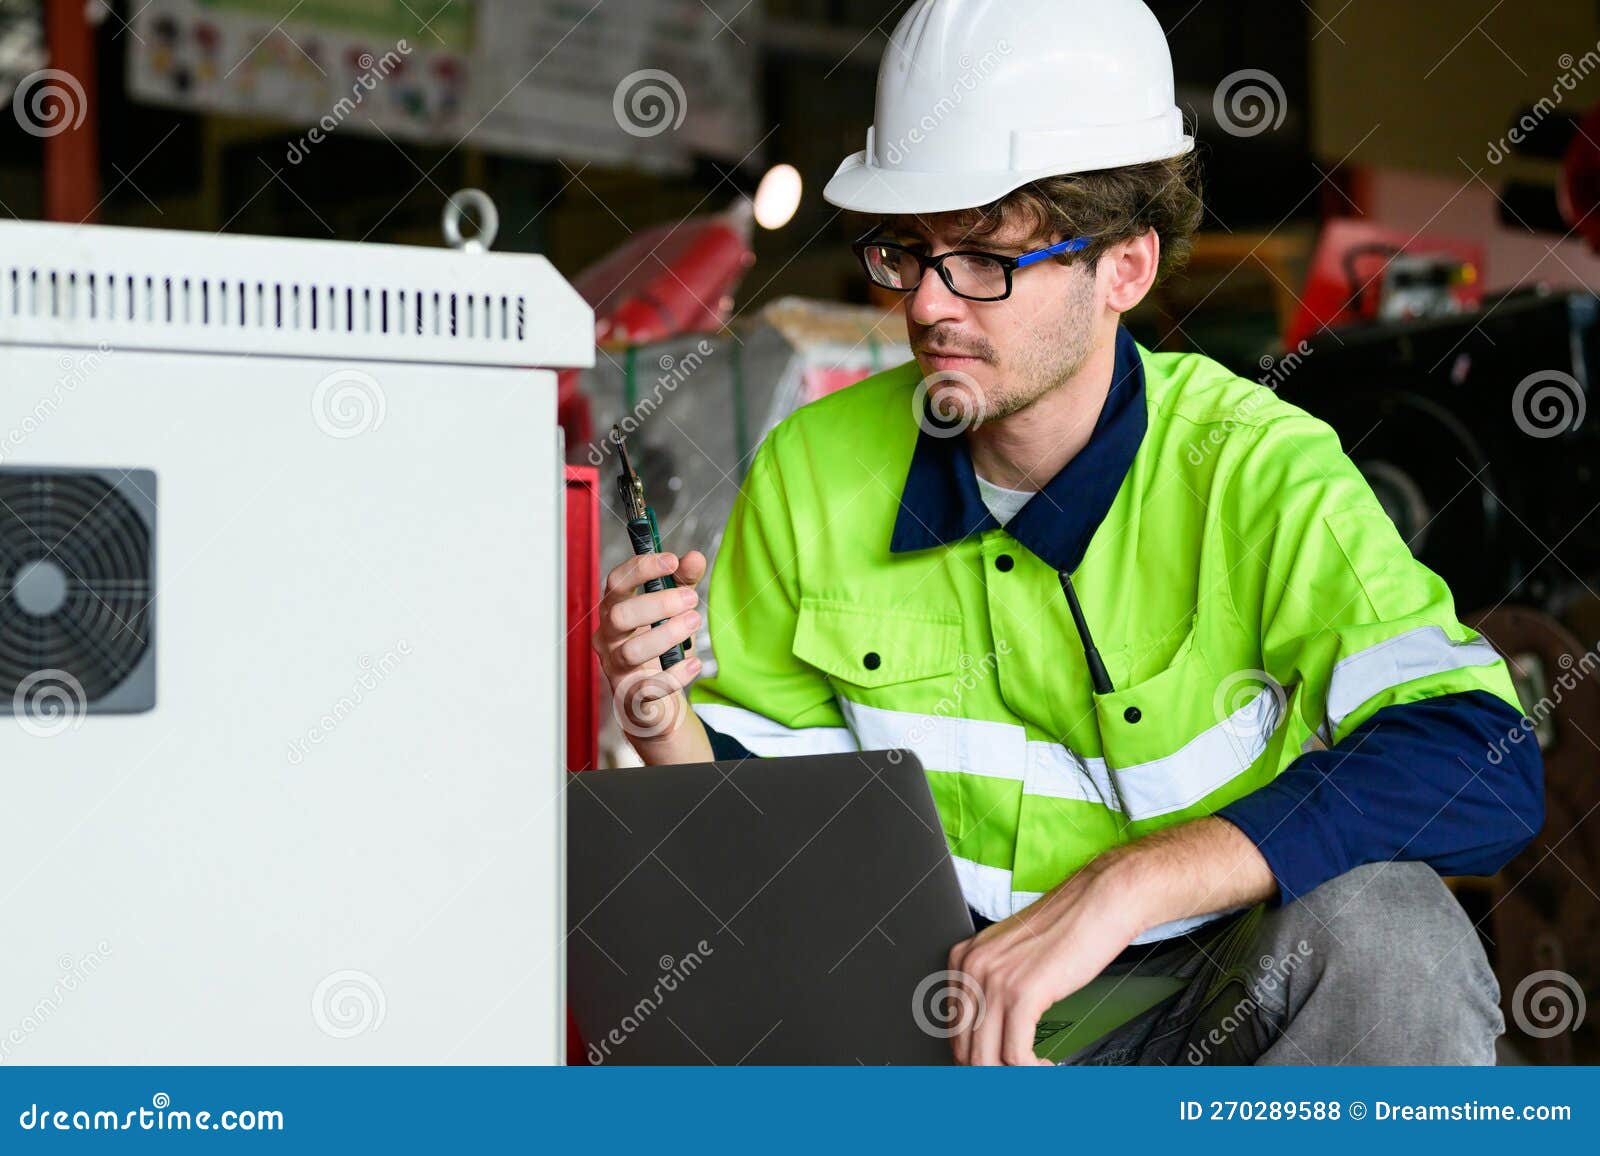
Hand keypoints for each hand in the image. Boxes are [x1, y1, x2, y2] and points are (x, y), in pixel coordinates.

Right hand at [593, 550, 708, 750]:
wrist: (654, 699)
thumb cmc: (660, 647)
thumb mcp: (675, 610)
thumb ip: (683, 582)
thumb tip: (694, 558)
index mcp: (615, 609)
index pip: (616, 582)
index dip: (642, 568)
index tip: (672, 560)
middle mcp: (608, 637)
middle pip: (619, 615)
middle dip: (657, 603)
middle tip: (691, 599)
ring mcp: (616, 667)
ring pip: (633, 651)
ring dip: (667, 635)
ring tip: (693, 623)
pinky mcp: (630, 695)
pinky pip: (648, 686)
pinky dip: (675, 674)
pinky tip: (694, 664)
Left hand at [947, 858, 1140, 1065]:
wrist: (1099, 902)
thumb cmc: (1066, 928)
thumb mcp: (1014, 956)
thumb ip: (994, 989)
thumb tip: (990, 1038)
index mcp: (963, 958)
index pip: (954, 1030)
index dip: (976, 1059)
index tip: (998, 1071)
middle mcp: (971, 968)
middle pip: (965, 1049)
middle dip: (992, 1075)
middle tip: (1020, 1079)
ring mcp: (994, 981)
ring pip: (986, 1060)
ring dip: (1013, 1078)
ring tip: (1037, 1074)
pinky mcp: (1022, 993)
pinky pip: (1015, 1056)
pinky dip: (1032, 1072)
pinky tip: (1049, 1067)